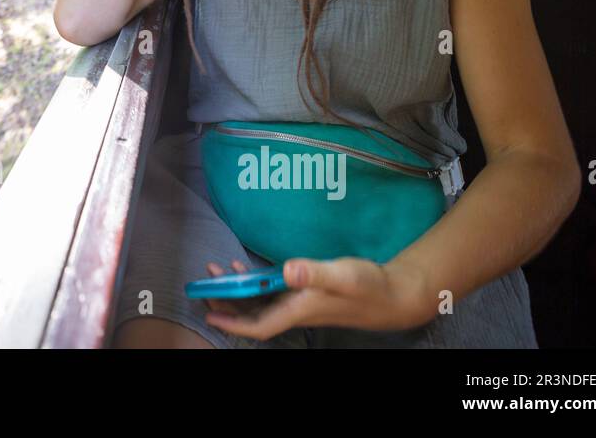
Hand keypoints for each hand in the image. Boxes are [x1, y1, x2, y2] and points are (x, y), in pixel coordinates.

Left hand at [201, 257, 433, 339]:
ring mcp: (300, 305)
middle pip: (252, 316)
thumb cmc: (369, 285)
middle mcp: (296, 311)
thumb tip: (287, 269)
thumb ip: (315, 272)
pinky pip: (272, 296)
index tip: (208, 312)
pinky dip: (255, 284)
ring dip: (237, 291)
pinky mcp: (306, 296)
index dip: (232, 322)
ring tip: (217, 270)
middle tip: (203, 281)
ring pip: (260, 305)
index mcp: (300, 310)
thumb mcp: (342, 274)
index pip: (259, 325)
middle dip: (225, 301)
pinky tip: (247, 269)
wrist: (393, 295)